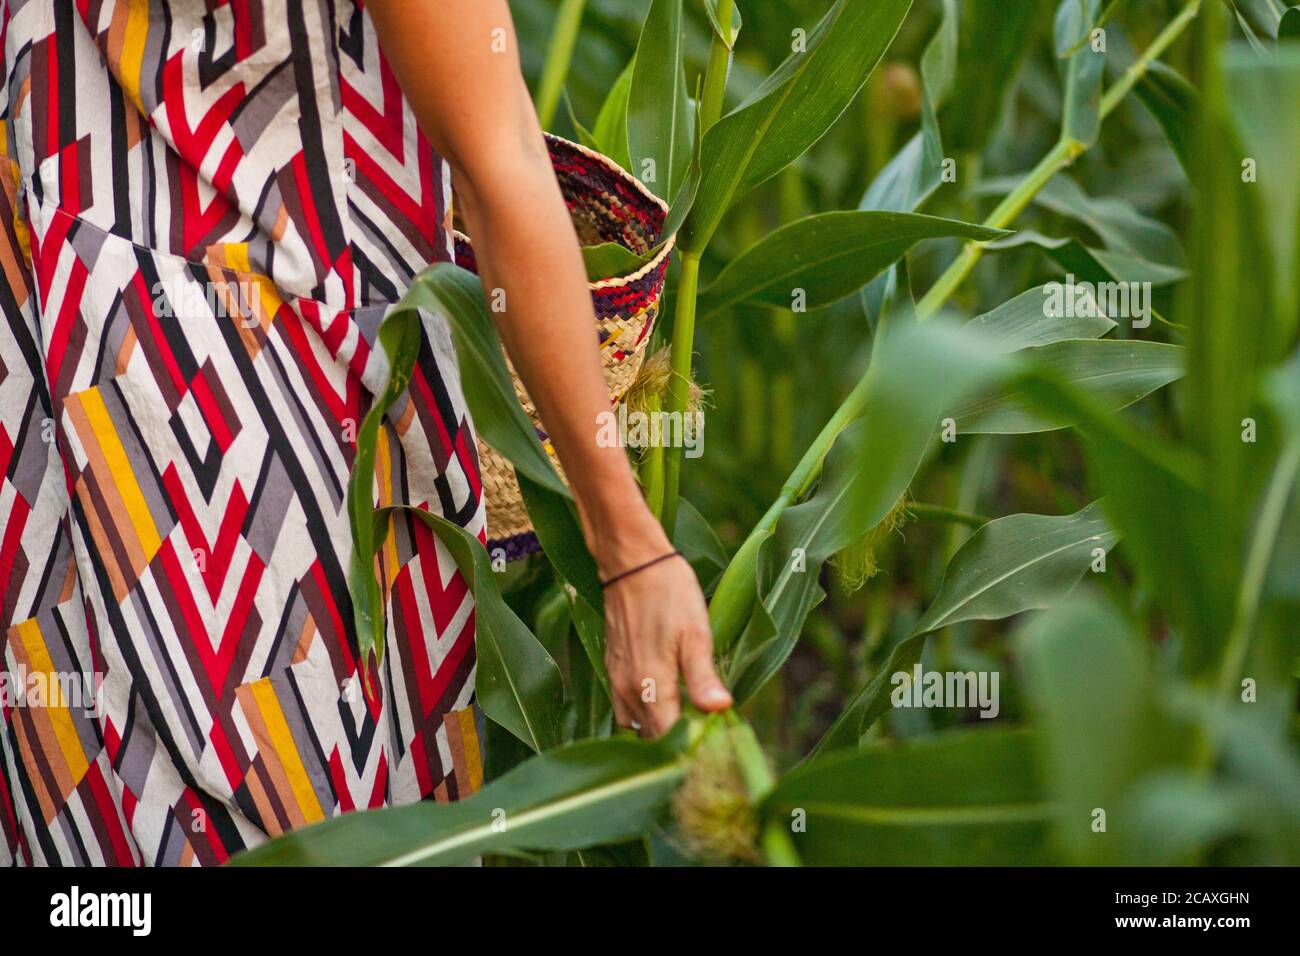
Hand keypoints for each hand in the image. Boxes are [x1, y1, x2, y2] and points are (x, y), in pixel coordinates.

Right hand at [601, 551, 732, 736]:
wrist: (632, 563)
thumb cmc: (669, 594)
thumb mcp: (696, 633)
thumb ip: (702, 678)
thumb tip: (720, 710)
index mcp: (651, 686)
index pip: (670, 738)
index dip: (693, 747)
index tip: (716, 743)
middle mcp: (628, 690)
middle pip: (652, 737)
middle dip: (679, 741)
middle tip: (710, 733)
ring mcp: (616, 681)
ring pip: (637, 726)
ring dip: (660, 729)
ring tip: (690, 719)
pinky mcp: (612, 670)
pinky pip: (626, 708)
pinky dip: (646, 714)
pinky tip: (667, 700)